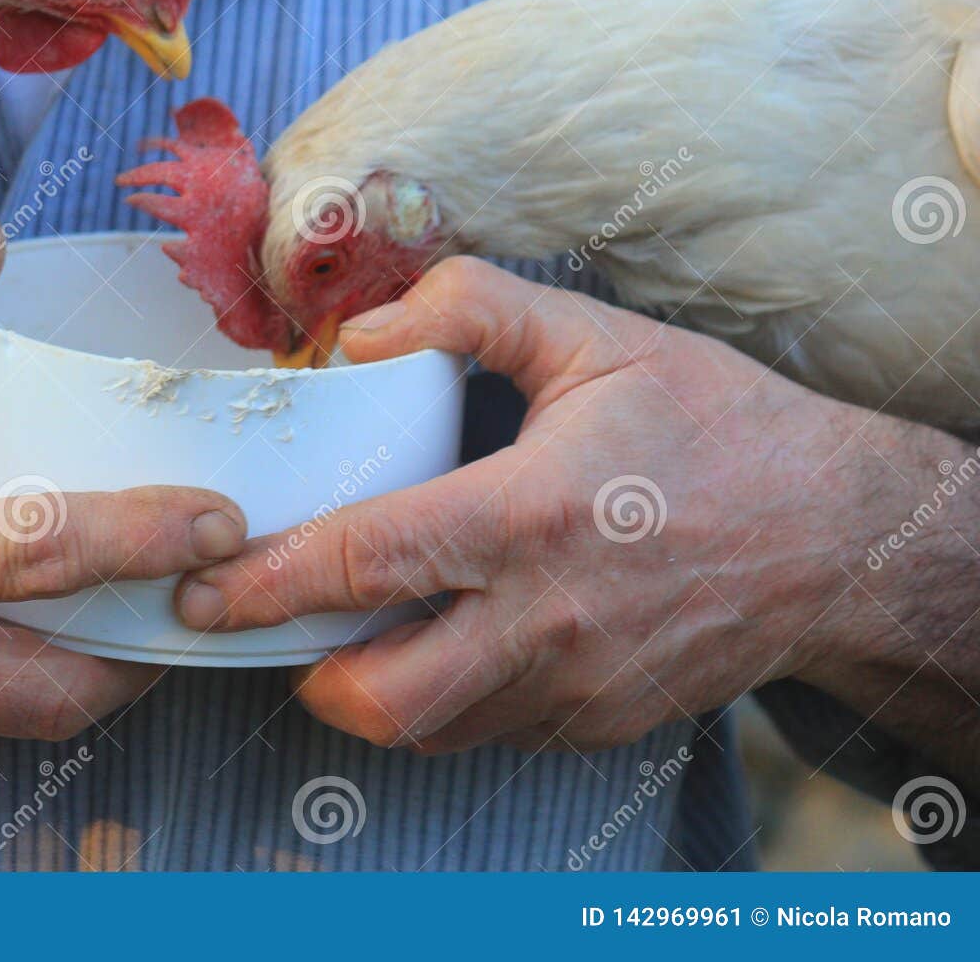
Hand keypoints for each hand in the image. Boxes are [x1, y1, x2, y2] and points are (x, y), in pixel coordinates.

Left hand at [173, 257, 940, 754]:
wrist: (836, 535)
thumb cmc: (713, 427)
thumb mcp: (595, 337)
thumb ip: (468, 309)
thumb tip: (355, 336)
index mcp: (531, 516)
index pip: (367, 561)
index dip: (267, 581)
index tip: (203, 588)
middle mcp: (548, 621)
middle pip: (384, 693)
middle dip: (302, 672)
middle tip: (263, 627)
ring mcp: (575, 687)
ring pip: (429, 728)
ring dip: (366, 690)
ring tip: (342, 631)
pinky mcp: (596, 722)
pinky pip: (487, 731)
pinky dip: (440, 700)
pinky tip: (436, 641)